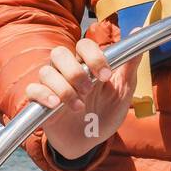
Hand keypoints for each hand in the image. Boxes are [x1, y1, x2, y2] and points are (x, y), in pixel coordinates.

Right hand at [25, 39, 139, 161]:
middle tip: (89, 90)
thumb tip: (138, 29)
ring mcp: (53, 86)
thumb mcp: (124, 89)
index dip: (94, 56)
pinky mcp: (40, 103)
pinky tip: (57, 105)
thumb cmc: (107, 111)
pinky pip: (32, 90)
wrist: (92, 142)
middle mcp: (67, 71)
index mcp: (87, 65)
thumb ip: (130, 62)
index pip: (84, 45)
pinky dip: (44, 96)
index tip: (105, 76)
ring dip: (64, 88)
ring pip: (46, 72)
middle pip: (59, 53)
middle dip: (75, 71)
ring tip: (79, 106)